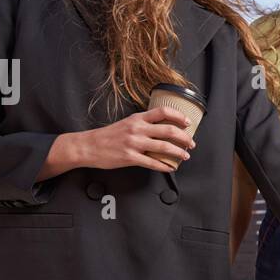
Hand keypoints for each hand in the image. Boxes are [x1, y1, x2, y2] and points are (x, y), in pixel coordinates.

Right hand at [71, 106, 195, 171]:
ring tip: (185, 156)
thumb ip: (143, 124)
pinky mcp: (130, 158)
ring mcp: (134, 143)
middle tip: (191, 143)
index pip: (163, 112)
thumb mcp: (126, 123)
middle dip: (184, 138)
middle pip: (168, 130)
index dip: (178, 116)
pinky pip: (152, 163)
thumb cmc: (107, 136)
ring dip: (178, 152)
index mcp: (137, 118)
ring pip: (164, 147)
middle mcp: (137, 129)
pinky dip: (164, 166)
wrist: (88, 146)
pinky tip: (170, 168)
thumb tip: (161, 128)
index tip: (188, 122)